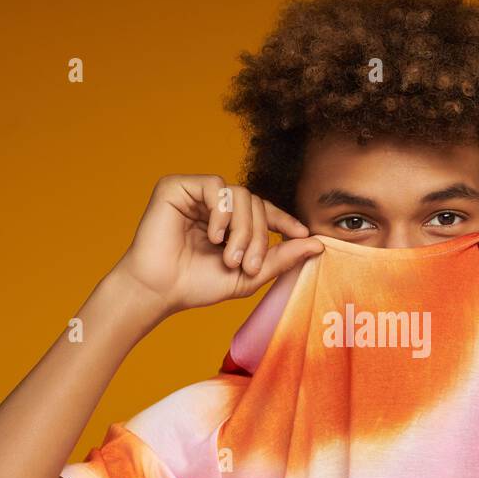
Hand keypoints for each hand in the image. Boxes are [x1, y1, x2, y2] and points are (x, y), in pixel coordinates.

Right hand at [111, 174, 323, 320]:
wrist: (160, 291)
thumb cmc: (197, 285)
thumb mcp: (248, 275)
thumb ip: (280, 259)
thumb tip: (318, 245)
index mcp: (229, 222)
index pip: (264, 210)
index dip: (284, 220)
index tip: (302, 234)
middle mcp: (214, 204)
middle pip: (255, 203)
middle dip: (258, 236)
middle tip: (245, 265)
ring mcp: (195, 194)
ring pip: (240, 194)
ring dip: (242, 228)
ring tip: (228, 256)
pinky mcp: (177, 187)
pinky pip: (216, 187)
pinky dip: (221, 214)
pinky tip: (212, 236)